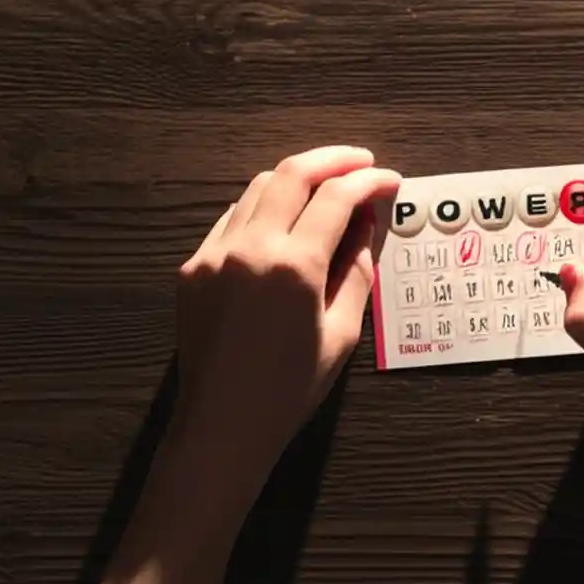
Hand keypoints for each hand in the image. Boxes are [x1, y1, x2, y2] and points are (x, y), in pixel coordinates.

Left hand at [176, 145, 400, 452]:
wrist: (222, 424)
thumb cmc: (291, 388)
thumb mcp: (342, 333)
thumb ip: (356, 272)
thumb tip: (365, 226)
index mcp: (294, 266)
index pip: (337, 198)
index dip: (369, 181)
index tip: (389, 180)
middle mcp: (250, 247)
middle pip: (293, 173)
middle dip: (333, 160)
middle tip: (361, 162)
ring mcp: (215, 254)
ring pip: (258, 188)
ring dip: (296, 178)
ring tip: (326, 187)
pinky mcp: (193, 267)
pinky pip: (232, 219)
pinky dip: (264, 207)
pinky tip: (284, 220)